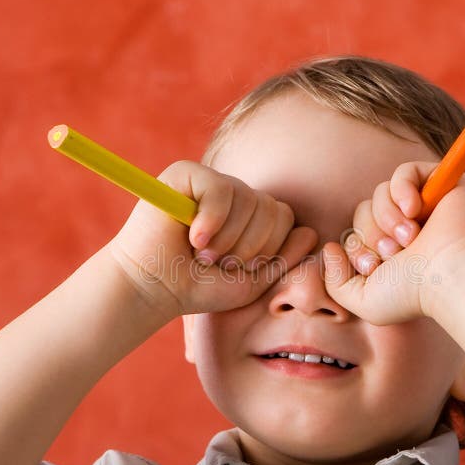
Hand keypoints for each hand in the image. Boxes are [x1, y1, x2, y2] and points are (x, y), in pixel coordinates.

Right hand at [108, 160, 317, 316]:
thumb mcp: (251, 281)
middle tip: (217, 262)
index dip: (269, 247)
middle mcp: (233, 195)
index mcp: (250, 216)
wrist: (153, 289)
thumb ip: (283, 259)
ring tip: (202, 252)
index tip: (238, 268)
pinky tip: (194, 237)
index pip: (283, 217)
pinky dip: (212, 219)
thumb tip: (311, 232)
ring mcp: (209, 182)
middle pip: (271, 207)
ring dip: (227, 238)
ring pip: (248, 199)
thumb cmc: (199, 287)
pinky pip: (219, 189)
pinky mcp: (185, 175)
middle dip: (249, 246)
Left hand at [322, 161, 464, 323]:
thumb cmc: (413, 294)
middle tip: (393, 253)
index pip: (355, 234)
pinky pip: (405, 172)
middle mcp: (409, 227)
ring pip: (380, 194)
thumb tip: (330, 248)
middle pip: (364, 212)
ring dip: (387, 217)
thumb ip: (335, 282)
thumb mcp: (365, 301)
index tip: (374, 267)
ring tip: (409, 238)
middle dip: (370, 234)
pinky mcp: (442, 184)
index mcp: (392, 252)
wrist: (453, 276)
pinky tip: (414, 210)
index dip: (356, 247)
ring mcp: (426, 205)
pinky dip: (402, 189)